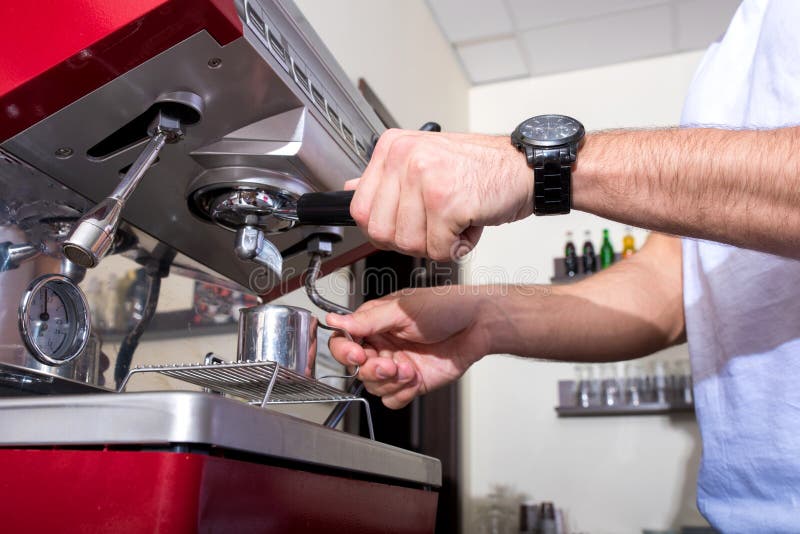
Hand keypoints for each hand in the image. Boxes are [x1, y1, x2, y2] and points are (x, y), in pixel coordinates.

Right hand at [326, 287, 490, 408]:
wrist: (477, 325)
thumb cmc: (445, 307)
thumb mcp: (403, 310)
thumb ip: (367, 320)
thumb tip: (334, 320)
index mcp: (374, 324)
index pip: (343, 341)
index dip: (345, 352)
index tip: (357, 355)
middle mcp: (382, 346)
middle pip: (356, 369)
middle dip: (372, 370)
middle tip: (389, 365)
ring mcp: (396, 366)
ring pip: (373, 387)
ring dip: (390, 382)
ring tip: (409, 368)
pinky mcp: (411, 383)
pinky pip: (392, 400)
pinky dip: (401, 394)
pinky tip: (415, 379)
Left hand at [348, 129, 532, 259]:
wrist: (524, 168)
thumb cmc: (479, 169)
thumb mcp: (425, 163)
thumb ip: (387, 180)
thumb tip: (351, 191)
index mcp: (392, 148)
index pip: (360, 209)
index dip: (384, 229)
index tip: (408, 225)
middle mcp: (404, 157)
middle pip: (381, 232)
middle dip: (411, 240)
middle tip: (437, 226)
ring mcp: (424, 177)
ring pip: (408, 244)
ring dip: (437, 244)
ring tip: (456, 221)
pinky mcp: (447, 201)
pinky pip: (438, 249)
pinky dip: (458, 247)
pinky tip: (470, 225)